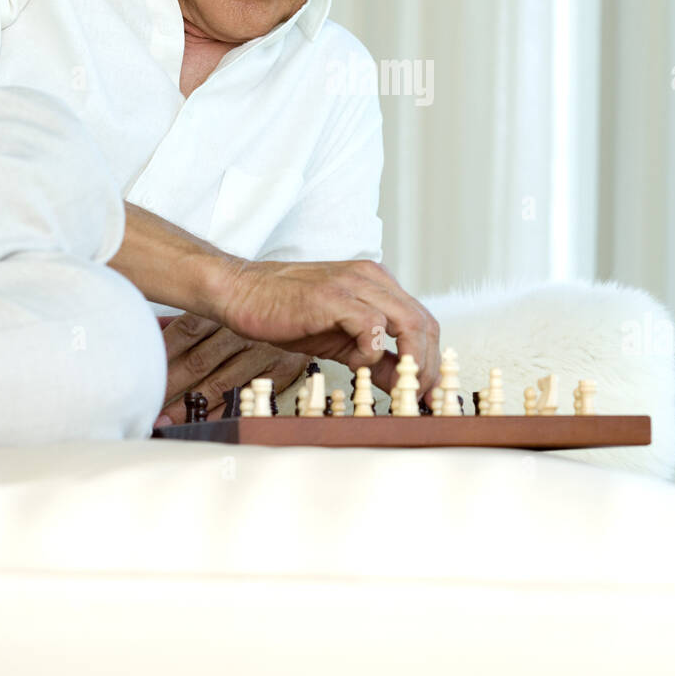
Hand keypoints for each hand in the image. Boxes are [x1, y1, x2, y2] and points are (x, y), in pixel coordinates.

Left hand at [156, 313, 309, 425]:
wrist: (313, 307)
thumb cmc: (257, 310)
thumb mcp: (223, 306)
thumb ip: (187, 320)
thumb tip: (152, 328)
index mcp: (225, 308)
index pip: (185, 331)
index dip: (162, 354)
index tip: (143, 374)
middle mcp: (243, 329)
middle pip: (198, 361)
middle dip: (170, 387)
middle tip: (148, 407)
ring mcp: (264, 350)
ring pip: (220, 382)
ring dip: (192, 405)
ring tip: (168, 420)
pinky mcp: (281, 369)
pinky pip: (246, 395)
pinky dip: (223, 410)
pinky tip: (204, 420)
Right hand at [213, 258, 440, 396]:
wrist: (241, 292)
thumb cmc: (286, 312)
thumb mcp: (338, 340)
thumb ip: (371, 358)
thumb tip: (398, 383)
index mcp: (376, 284)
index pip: (423, 320)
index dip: (433, 358)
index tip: (430, 391)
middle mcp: (371, 279)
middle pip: (424, 322)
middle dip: (430, 365)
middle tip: (422, 396)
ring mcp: (353, 285)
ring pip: (408, 321)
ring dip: (413, 361)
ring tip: (402, 387)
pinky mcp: (333, 297)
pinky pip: (372, 324)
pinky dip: (374, 350)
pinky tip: (358, 363)